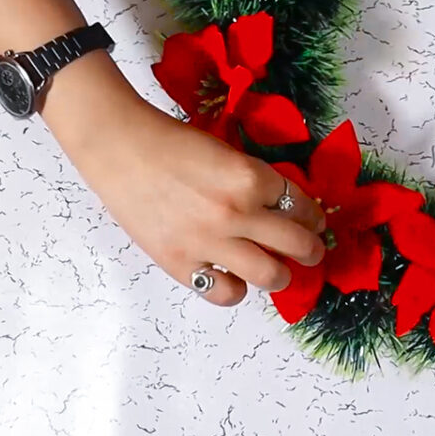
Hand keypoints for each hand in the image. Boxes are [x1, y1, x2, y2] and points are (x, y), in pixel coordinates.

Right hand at [45, 54, 325, 305]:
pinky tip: (236, 279)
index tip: (314, 222)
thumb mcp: (227, 153)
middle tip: (312, 251)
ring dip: (282, 275)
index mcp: (252, 177)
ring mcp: (211, 242)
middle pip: (298, 244)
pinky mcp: (182, 264)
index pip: (301, 206)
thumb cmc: (172, 142)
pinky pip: (226, 293)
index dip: (312, 216)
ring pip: (271, 276)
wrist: (120, 148)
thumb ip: (255, 181)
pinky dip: (237, 290)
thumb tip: (281, 207)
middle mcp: (238, 212)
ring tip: (279, 271)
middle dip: (312, 250)